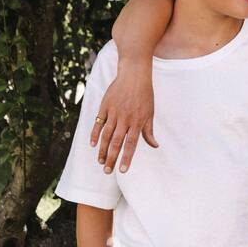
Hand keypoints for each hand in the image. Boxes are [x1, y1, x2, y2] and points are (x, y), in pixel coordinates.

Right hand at [91, 58, 158, 172]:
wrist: (134, 75)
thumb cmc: (144, 95)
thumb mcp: (150, 113)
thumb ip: (149, 131)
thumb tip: (154, 146)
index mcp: (137, 122)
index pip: (131, 145)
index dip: (126, 158)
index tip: (123, 171)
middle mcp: (125, 119)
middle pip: (117, 143)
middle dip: (111, 158)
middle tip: (106, 171)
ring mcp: (114, 113)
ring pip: (106, 135)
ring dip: (102, 149)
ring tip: (100, 162)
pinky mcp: (105, 106)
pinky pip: (98, 123)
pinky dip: (94, 134)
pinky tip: (92, 144)